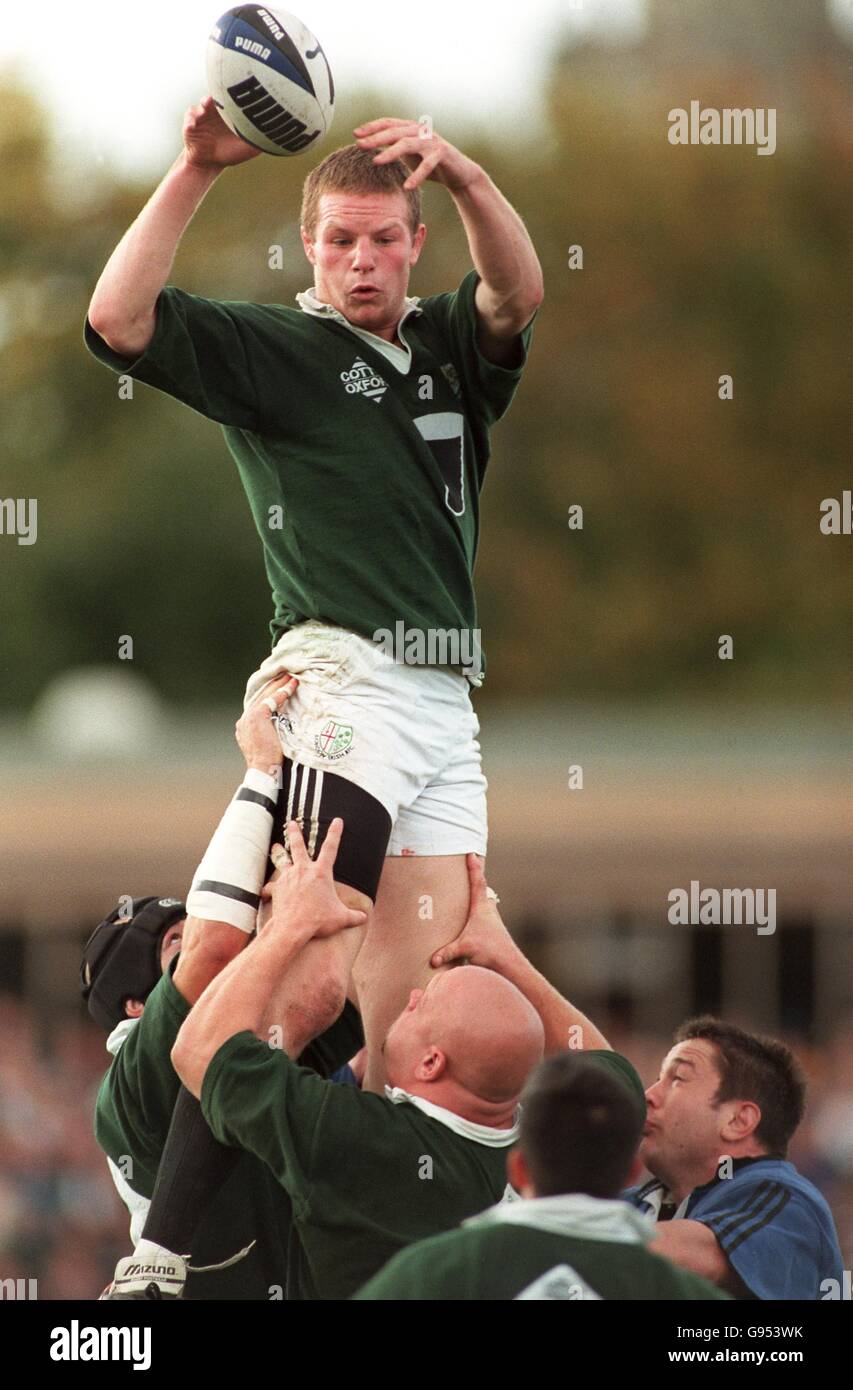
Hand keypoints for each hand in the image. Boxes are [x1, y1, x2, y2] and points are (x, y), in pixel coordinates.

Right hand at [183, 96, 262, 169]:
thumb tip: (280, 137)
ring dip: (204, 104)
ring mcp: (202, 114)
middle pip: (217, 96)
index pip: (234, 99)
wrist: (209, 162)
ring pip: (202, 105)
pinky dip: (190, 122)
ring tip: (206, 105)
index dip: (238, 94)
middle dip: (219, 93)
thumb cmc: (230, 152)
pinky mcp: (190, 123)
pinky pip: (189, 120)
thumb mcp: (247, 148)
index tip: (245, 89)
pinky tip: (192, 126)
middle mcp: (216, 110)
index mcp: (230, 113)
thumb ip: (260, 141)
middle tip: (224, 92)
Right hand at [235, 672, 297, 773]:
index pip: (257, 703)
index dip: (269, 692)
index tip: (279, 685)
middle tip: (286, 674)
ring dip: (279, 684)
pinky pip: (271, 700)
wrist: (262, 770)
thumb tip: (282, 723)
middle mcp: (244, 719)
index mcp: (245, 724)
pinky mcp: (257, 717)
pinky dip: (282, 692)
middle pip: (260, 695)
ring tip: (291, 676)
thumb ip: (269, 730)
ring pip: (265, 694)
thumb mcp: (267, 743)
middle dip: (274, 684)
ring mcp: (248, 717)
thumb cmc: (269, 762)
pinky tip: (292, 685)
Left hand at [261, 819, 366, 939]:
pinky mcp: (277, 887)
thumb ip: (354, 917)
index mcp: (321, 872)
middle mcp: (303, 870)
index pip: (331, 847)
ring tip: (276, 846)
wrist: (292, 928)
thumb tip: (364, 918)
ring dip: (279, 852)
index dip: (335, 833)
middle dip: (295, 832)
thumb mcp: (340, 918)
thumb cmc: (317, 921)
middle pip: (298, 846)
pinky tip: (265, 890)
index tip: (337, 821)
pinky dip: (270, 886)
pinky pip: (272, 884)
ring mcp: (288, 877)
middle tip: (292, 823)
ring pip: (282, 859)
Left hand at [353, 118, 482, 193]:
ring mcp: (432, 141)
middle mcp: (420, 130)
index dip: (371, 127)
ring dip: (391, 152)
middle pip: (394, 131)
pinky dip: (417, 175)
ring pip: (408, 143)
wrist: (459, 172)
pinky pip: (427, 164)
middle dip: (376, 138)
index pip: (388, 123)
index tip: (355, 134)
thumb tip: (369, 150)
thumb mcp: (408, 154)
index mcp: (411, 128)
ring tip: (376, 162)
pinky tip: (407, 186)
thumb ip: (393, 149)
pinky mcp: (442, 153)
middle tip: (360, 145)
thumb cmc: (430, 164)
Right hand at [430, 853, 517, 970]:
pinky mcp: (493, 932)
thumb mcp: (465, 948)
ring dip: (478, 897)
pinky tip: (474, 921)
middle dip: (477, 879)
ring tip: (470, 895)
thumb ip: (447, 952)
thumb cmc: (491, 951)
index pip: (477, 882)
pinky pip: (484, 917)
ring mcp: (493, 921)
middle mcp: (489, 911)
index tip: (471, 853)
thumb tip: (433, 960)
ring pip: (485, 904)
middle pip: (483, 889)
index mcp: (481, 908)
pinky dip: (478, 913)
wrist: (510, 964)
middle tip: (472, 868)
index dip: (473, 867)